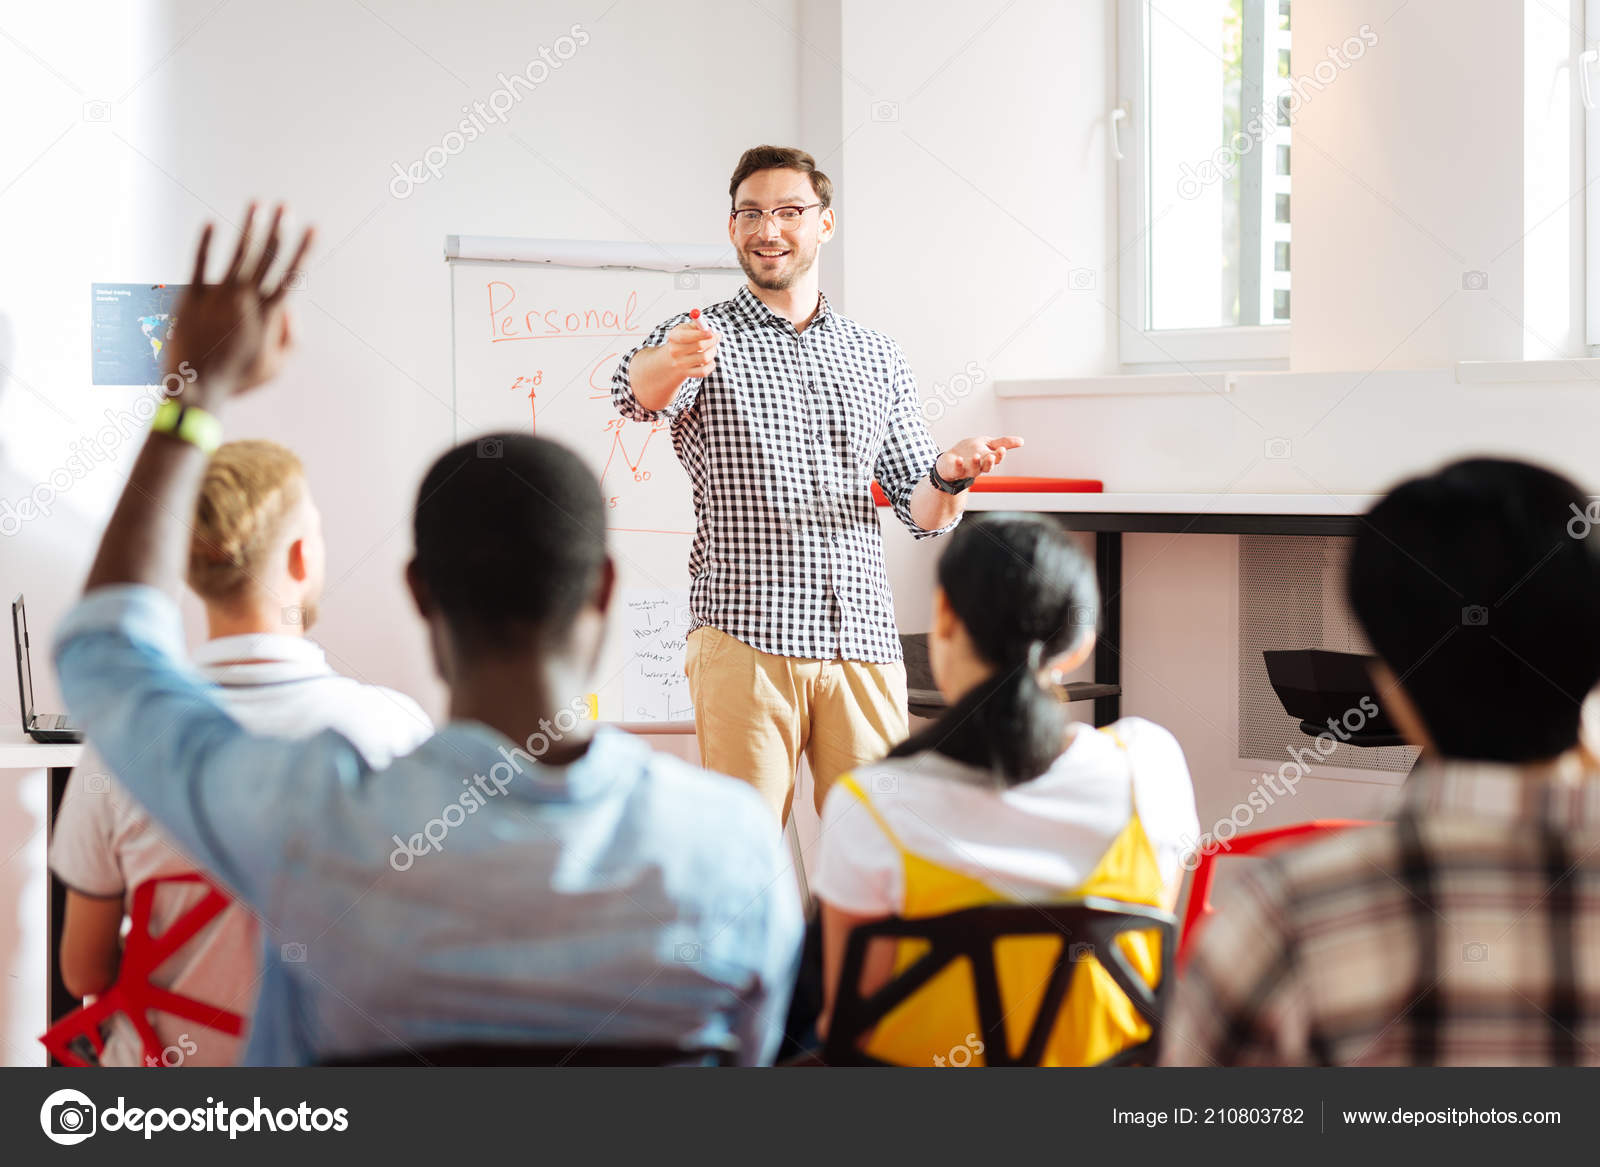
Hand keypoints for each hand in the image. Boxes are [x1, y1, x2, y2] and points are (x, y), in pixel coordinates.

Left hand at [165, 203, 314, 402]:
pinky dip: (205, 243)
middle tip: (286, 206)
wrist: (197, 387)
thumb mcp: (276, 366)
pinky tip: (210, 223)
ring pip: (238, 255)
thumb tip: (293, 310)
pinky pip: (199, 265)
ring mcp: (218, 297)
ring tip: (257, 203)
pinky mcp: (191, 298)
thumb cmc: (238, 379)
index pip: (291, 274)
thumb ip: (292, 339)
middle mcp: (247, 301)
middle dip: (278, 229)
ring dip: (249, 226)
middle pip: (267, 257)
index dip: (303, 249)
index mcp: (269, 315)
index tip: (313, 228)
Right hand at [663, 316, 717, 380]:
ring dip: (713, 351)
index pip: (686, 336)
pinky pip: (705, 371)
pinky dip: (711, 364)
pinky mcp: (687, 373)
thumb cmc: (685, 339)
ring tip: (712, 348)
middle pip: (699, 345)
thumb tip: (708, 328)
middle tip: (717, 337)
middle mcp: (674, 351)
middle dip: (712, 340)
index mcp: (673, 337)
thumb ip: (697, 325)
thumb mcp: (687, 329)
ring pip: (705, 358)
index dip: (700, 334)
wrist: (675, 358)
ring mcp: (680, 364)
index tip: (711, 332)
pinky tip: (709, 360)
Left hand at [938, 435, 1023, 479]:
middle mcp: (978, 466)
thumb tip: (1021, 441)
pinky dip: (958, 465)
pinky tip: (959, 459)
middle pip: (986, 467)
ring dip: (975, 463)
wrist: (950, 460)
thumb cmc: (969, 452)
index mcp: (987, 459)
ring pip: (973, 469)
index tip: (1002, 449)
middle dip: (990, 462)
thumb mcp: (987, 444)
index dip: (999, 455)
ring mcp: (967, 470)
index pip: (996, 458)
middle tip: (992, 456)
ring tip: (976, 456)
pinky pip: (957, 470)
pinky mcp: (955, 471)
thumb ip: (1003, 442)